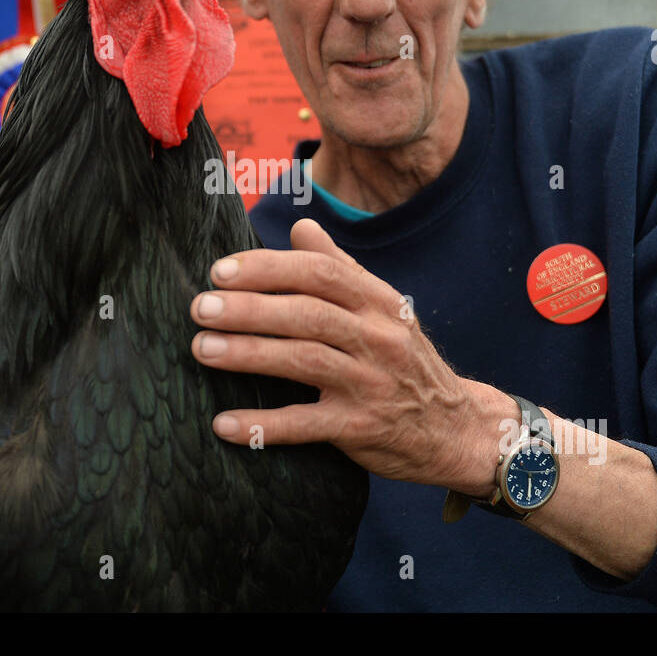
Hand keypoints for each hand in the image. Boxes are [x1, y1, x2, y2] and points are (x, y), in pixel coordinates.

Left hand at [190, 218, 516, 494]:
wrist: (456, 428)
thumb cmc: (405, 360)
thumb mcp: (384, 309)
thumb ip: (341, 268)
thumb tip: (300, 226)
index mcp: (378, 301)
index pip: (319, 273)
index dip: (267, 268)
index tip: (221, 271)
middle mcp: (378, 337)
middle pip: (306, 313)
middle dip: (248, 308)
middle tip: (200, 308)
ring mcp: (371, 383)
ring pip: (303, 361)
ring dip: (247, 354)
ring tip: (203, 349)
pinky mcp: (361, 428)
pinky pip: (305, 424)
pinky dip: (263, 425)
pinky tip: (224, 423)